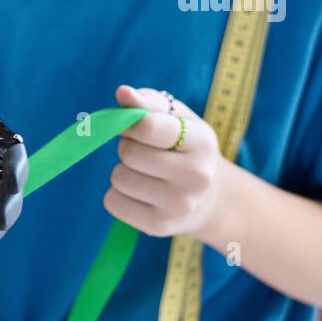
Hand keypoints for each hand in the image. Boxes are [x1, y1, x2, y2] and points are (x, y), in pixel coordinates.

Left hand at [104, 85, 226, 238]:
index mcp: (202, 142)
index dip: (129, 123)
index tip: (130, 125)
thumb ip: (148, 102)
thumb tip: (123, 93)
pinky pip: (112, 202)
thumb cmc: (183, 148)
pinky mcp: (159, 227)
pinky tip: (141, 194)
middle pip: (128, 154)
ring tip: (146, 174)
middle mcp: (196, 176)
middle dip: (128, 149)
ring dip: (123, 172)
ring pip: (118, 178)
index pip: (149, 127)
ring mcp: (180, 205)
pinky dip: (118, 195)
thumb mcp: (177, 118)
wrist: (208, 199)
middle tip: (146, 153)